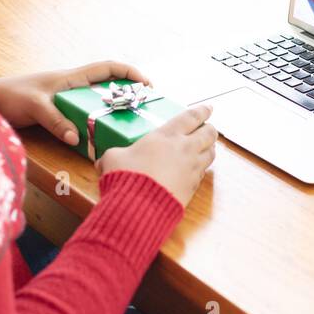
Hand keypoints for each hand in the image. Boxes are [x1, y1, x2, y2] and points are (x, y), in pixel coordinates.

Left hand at [0, 60, 151, 145]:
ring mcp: (67, 100)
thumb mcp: (34, 106)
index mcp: (72, 77)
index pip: (109, 67)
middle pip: (109, 87)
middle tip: (143, 112)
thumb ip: (55, 120)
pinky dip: (95, 126)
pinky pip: (85, 118)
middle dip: (129, 96)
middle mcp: (73, 87)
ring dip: (113, 113)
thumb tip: (75, 138)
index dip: (131, 73)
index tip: (148, 86)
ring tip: (126, 127)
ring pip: (98, 104)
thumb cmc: (11, 95)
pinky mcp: (59, 113)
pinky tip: (99, 138)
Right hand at [96, 104, 216, 206]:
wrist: (138, 206)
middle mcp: (184, 148)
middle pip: (208, 133)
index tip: (209, 108)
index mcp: (167, 135)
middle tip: (207, 128)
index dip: (202, 111)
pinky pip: (203, 173)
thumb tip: (103, 161)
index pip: (191, 117)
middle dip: (209, 128)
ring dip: (209, 148)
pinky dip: (202, 168)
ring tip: (206, 147)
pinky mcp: (193, 186)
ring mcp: (192, 168)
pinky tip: (195, 169)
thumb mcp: (113, 158)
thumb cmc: (125, 176)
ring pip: (211, 153)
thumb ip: (115, 155)